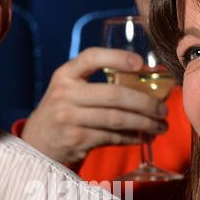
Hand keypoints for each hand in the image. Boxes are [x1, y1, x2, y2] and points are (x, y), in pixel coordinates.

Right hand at [20, 47, 169, 166]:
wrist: (36, 141)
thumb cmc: (62, 110)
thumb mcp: (68, 88)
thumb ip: (95, 82)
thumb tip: (144, 83)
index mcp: (65, 74)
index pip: (90, 57)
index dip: (116, 57)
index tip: (140, 63)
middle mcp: (65, 94)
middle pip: (114, 95)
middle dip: (145, 103)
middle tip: (163, 109)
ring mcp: (69, 118)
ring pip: (117, 119)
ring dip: (144, 123)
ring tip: (160, 126)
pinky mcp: (76, 139)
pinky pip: (112, 137)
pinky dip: (132, 138)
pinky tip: (144, 137)